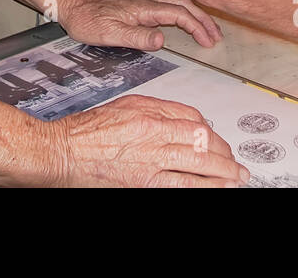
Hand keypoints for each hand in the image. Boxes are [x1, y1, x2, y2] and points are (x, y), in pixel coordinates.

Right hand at [48, 94, 248, 186]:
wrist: (61, 152)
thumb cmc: (84, 131)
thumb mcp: (122, 107)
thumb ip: (152, 111)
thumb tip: (182, 121)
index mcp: (148, 111)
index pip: (192, 118)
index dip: (210, 130)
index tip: (216, 140)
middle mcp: (153, 132)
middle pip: (202, 140)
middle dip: (224, 153)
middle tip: (236, 163)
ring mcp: (150, 159)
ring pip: (199, 163)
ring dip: (223, 172)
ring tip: (236, 178)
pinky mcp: (144, 183)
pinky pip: (182, 185)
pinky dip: (203, 187)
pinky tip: (216, 189)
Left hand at [54, 0, 222, 50]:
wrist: (70, 3)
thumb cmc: (86, 18)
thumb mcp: (109, 33)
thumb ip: (137, 37)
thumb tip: (162, 40)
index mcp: (144, 8)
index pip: (180, 14)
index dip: (197, 27)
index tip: (208, 42)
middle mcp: (146, 2)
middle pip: (184, 5)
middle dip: (204, 19)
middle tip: (216, 36)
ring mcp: (142, 1)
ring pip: (177, 3)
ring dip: (195, 15)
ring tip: (206, 29)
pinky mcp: (136, 4)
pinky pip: (167, 5)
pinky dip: (182, 13)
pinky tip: (181, 22)